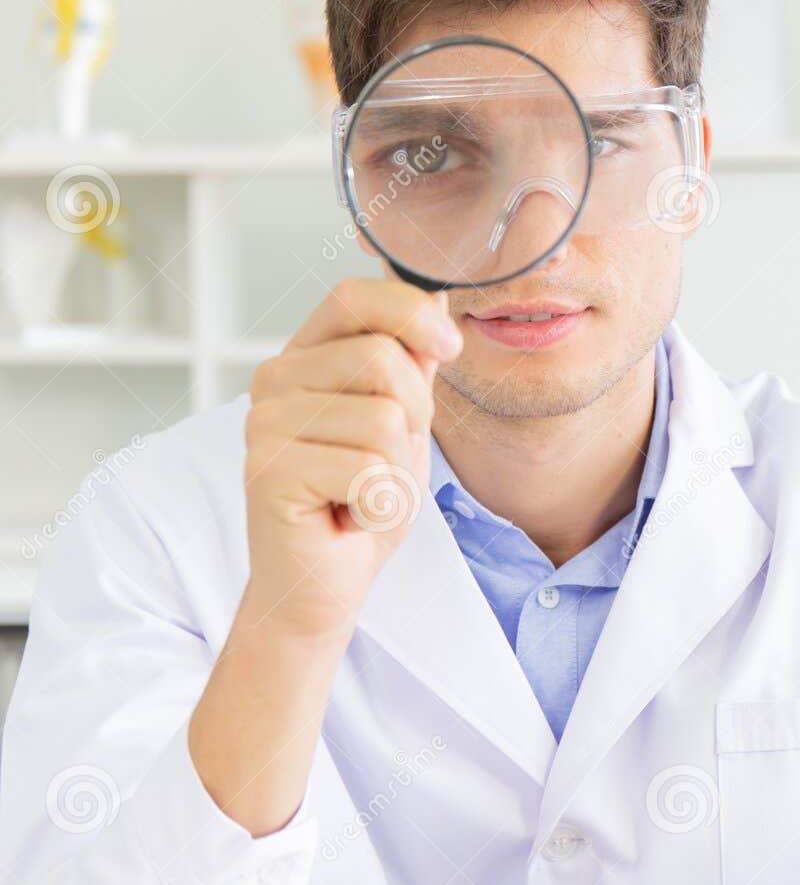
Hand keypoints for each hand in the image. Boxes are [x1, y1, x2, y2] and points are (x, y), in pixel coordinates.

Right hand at [243, 278, 462, 644]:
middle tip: (383, 465)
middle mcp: (274, 380)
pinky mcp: (270, 470)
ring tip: (361, 494)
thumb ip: (412, 364)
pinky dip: (380, 504)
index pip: (354, 297)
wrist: (322, 586)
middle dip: (414, 419)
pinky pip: (369, 468)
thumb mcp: (403, 424)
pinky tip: (348, 518)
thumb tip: (436, 297)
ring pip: (383, 418)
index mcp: (304, 357)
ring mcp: (265, 423)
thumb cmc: (359, 504)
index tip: (449, 347)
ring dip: (396, 472)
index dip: (412, 313)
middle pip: (382, 358)